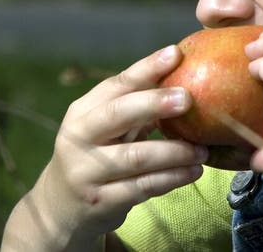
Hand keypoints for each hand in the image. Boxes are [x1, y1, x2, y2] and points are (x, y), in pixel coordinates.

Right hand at [3, 45, 207, 250]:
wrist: (60, 208)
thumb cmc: (95, 156)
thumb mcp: (104, 128)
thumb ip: (134, 107)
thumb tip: (183, 79)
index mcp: (82, 112)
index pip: (116, 84)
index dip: (146, 68)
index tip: (174, 54)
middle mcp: (79, 138)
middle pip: (118, 114)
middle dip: (154, 103)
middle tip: (188, 98)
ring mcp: (87, 172)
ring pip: (136, 157)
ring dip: (174, 152)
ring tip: (202, 150)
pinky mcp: (101, 201)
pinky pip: (143, 187)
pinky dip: (172, 178)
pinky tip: (193, 171)